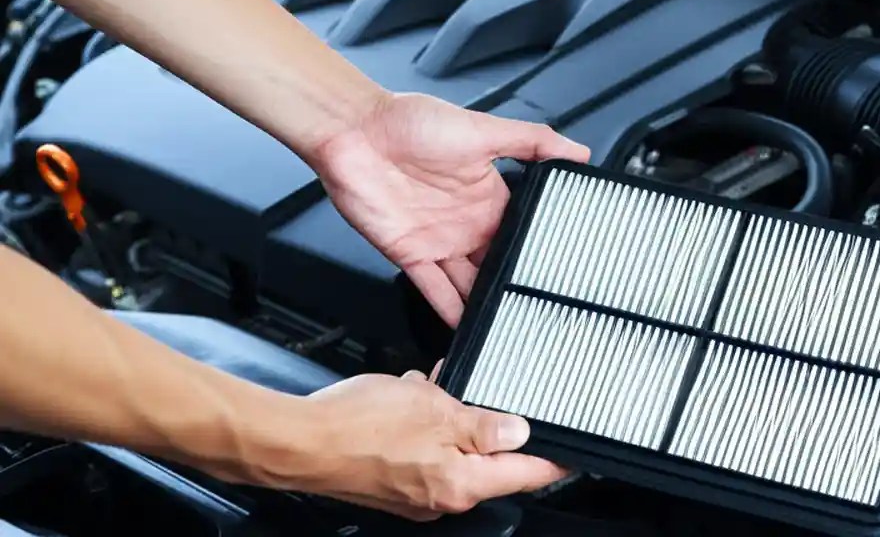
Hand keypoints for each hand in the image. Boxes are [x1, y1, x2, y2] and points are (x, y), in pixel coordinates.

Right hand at [279, 370, 568, 520]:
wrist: (297, 443)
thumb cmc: (359, 427)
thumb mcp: (435, 410)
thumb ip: (482, 423)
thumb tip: (517, 431)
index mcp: (462, 484)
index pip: (526, 475)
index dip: (553, 460)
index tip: (573, 452)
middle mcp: (442, 498)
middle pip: (488, 460)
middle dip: (483, 421)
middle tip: (475, 393)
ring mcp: (415, 493)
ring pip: (452, 448)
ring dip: (447, 416)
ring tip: (429, 390)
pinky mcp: (392, 483)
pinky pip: (423, 450)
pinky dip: (422, 424)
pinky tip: (406, 398)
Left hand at [309, 92, 588, 325]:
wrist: (354, 131)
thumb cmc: (411, 121)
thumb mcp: (483, 129)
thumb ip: (532, 141)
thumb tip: (578, 152)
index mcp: (489, 194)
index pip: (522, 230)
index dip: (538, 251)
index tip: (563, 273)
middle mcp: (467, 222)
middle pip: (499, 263)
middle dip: (516, 285)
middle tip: (543, 310)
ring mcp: (439, 241)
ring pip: (470, 283)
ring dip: (487, 304)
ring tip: (511, 328)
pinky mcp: (410, 255)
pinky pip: (434, 291)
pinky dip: (451, 312)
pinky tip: (468, 330)